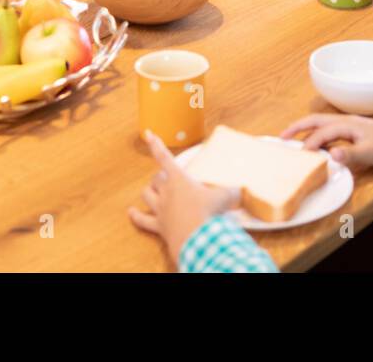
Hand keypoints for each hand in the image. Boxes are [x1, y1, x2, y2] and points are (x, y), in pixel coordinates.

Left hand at [127, 131, 240, 264]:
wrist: (198, 238)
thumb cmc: (209, 213)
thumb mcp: (225, 197)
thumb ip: (232, 191)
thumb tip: (242, 190)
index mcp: (179, 179)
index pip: (164, 157)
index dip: (156, 144)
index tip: (148, 134)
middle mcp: (166, 192)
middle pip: (156, 178)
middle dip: (161, 176)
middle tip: (168, 178)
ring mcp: (160, 209)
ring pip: (146, 195)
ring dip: (149, 192)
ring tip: (152, 191)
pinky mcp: (158, 226)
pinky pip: (142, 219)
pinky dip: (136, 216)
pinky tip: (131, 212)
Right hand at [280, 114, 372, 167]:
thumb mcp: (369, 153)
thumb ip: (349, 155)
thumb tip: (329, 155)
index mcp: (347, 124)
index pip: (321, 133)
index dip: (308, 144)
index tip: (297, 157)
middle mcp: (346, 121)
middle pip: (316, 120)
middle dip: (298, 127)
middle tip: (281, 136)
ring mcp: (351, 124)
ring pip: (323, 124)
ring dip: (307, 129)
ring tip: (294, 140)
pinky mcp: (356, 130)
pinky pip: (331, 129)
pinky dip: (319, 134)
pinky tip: (319, 145)